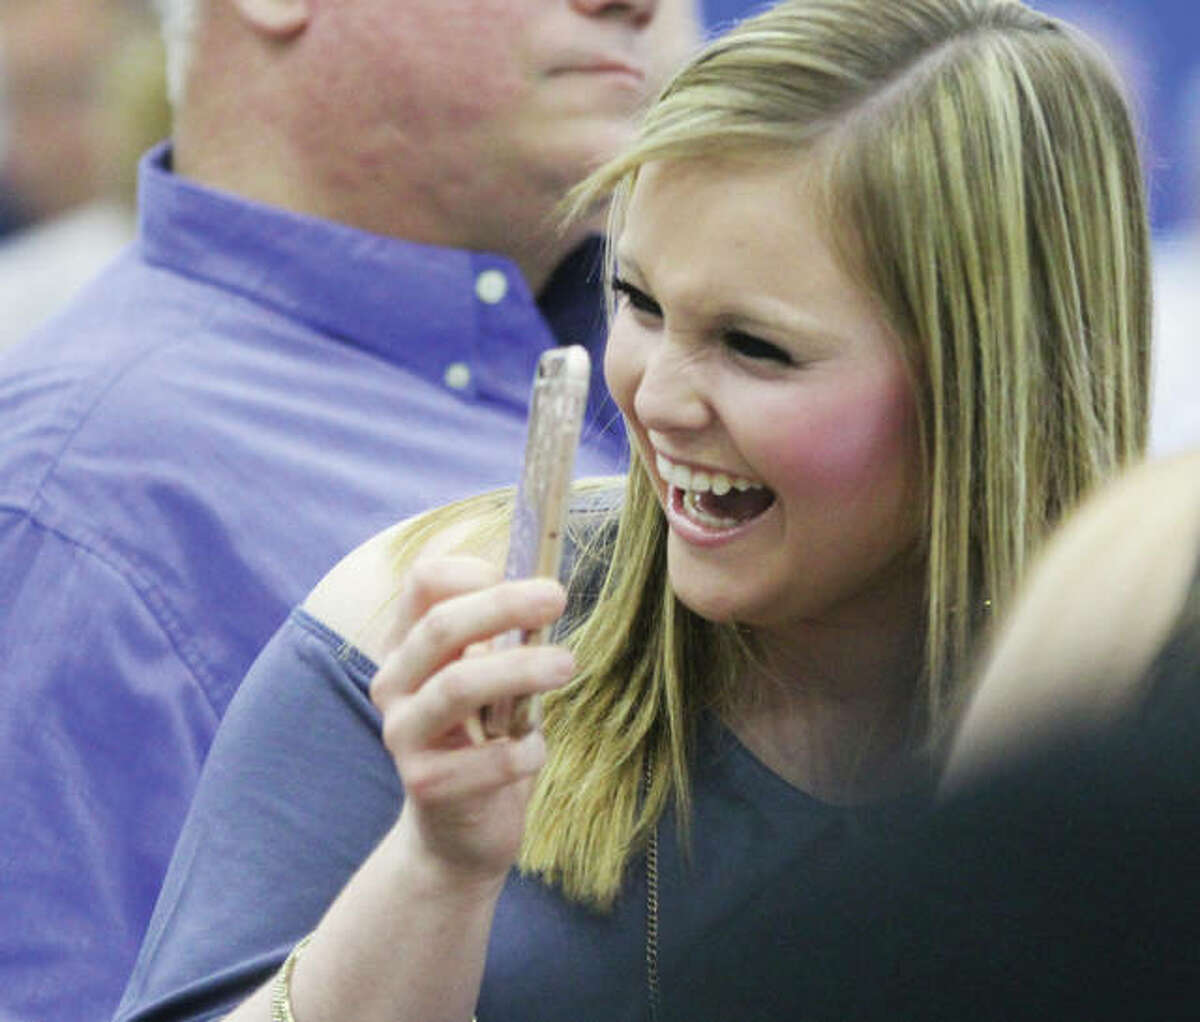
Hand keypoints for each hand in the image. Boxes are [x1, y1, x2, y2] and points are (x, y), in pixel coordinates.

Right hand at [370, 556, 574, 886]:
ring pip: (458, 687)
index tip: (521, 573)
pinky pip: (488, 758)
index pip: (422, 584)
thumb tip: (546, 592)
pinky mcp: (425, 786)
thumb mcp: (490, 680)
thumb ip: (503, 640)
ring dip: (520, 668)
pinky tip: (535, 750)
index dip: (472, 571)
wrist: (459, 833)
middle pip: (441, 627)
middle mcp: (393, 686)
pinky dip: (525, 749)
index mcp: (407, 647)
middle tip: (557, 597)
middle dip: (504, 605)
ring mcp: (404, 736)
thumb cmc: (485, 741)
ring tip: (566, 663)